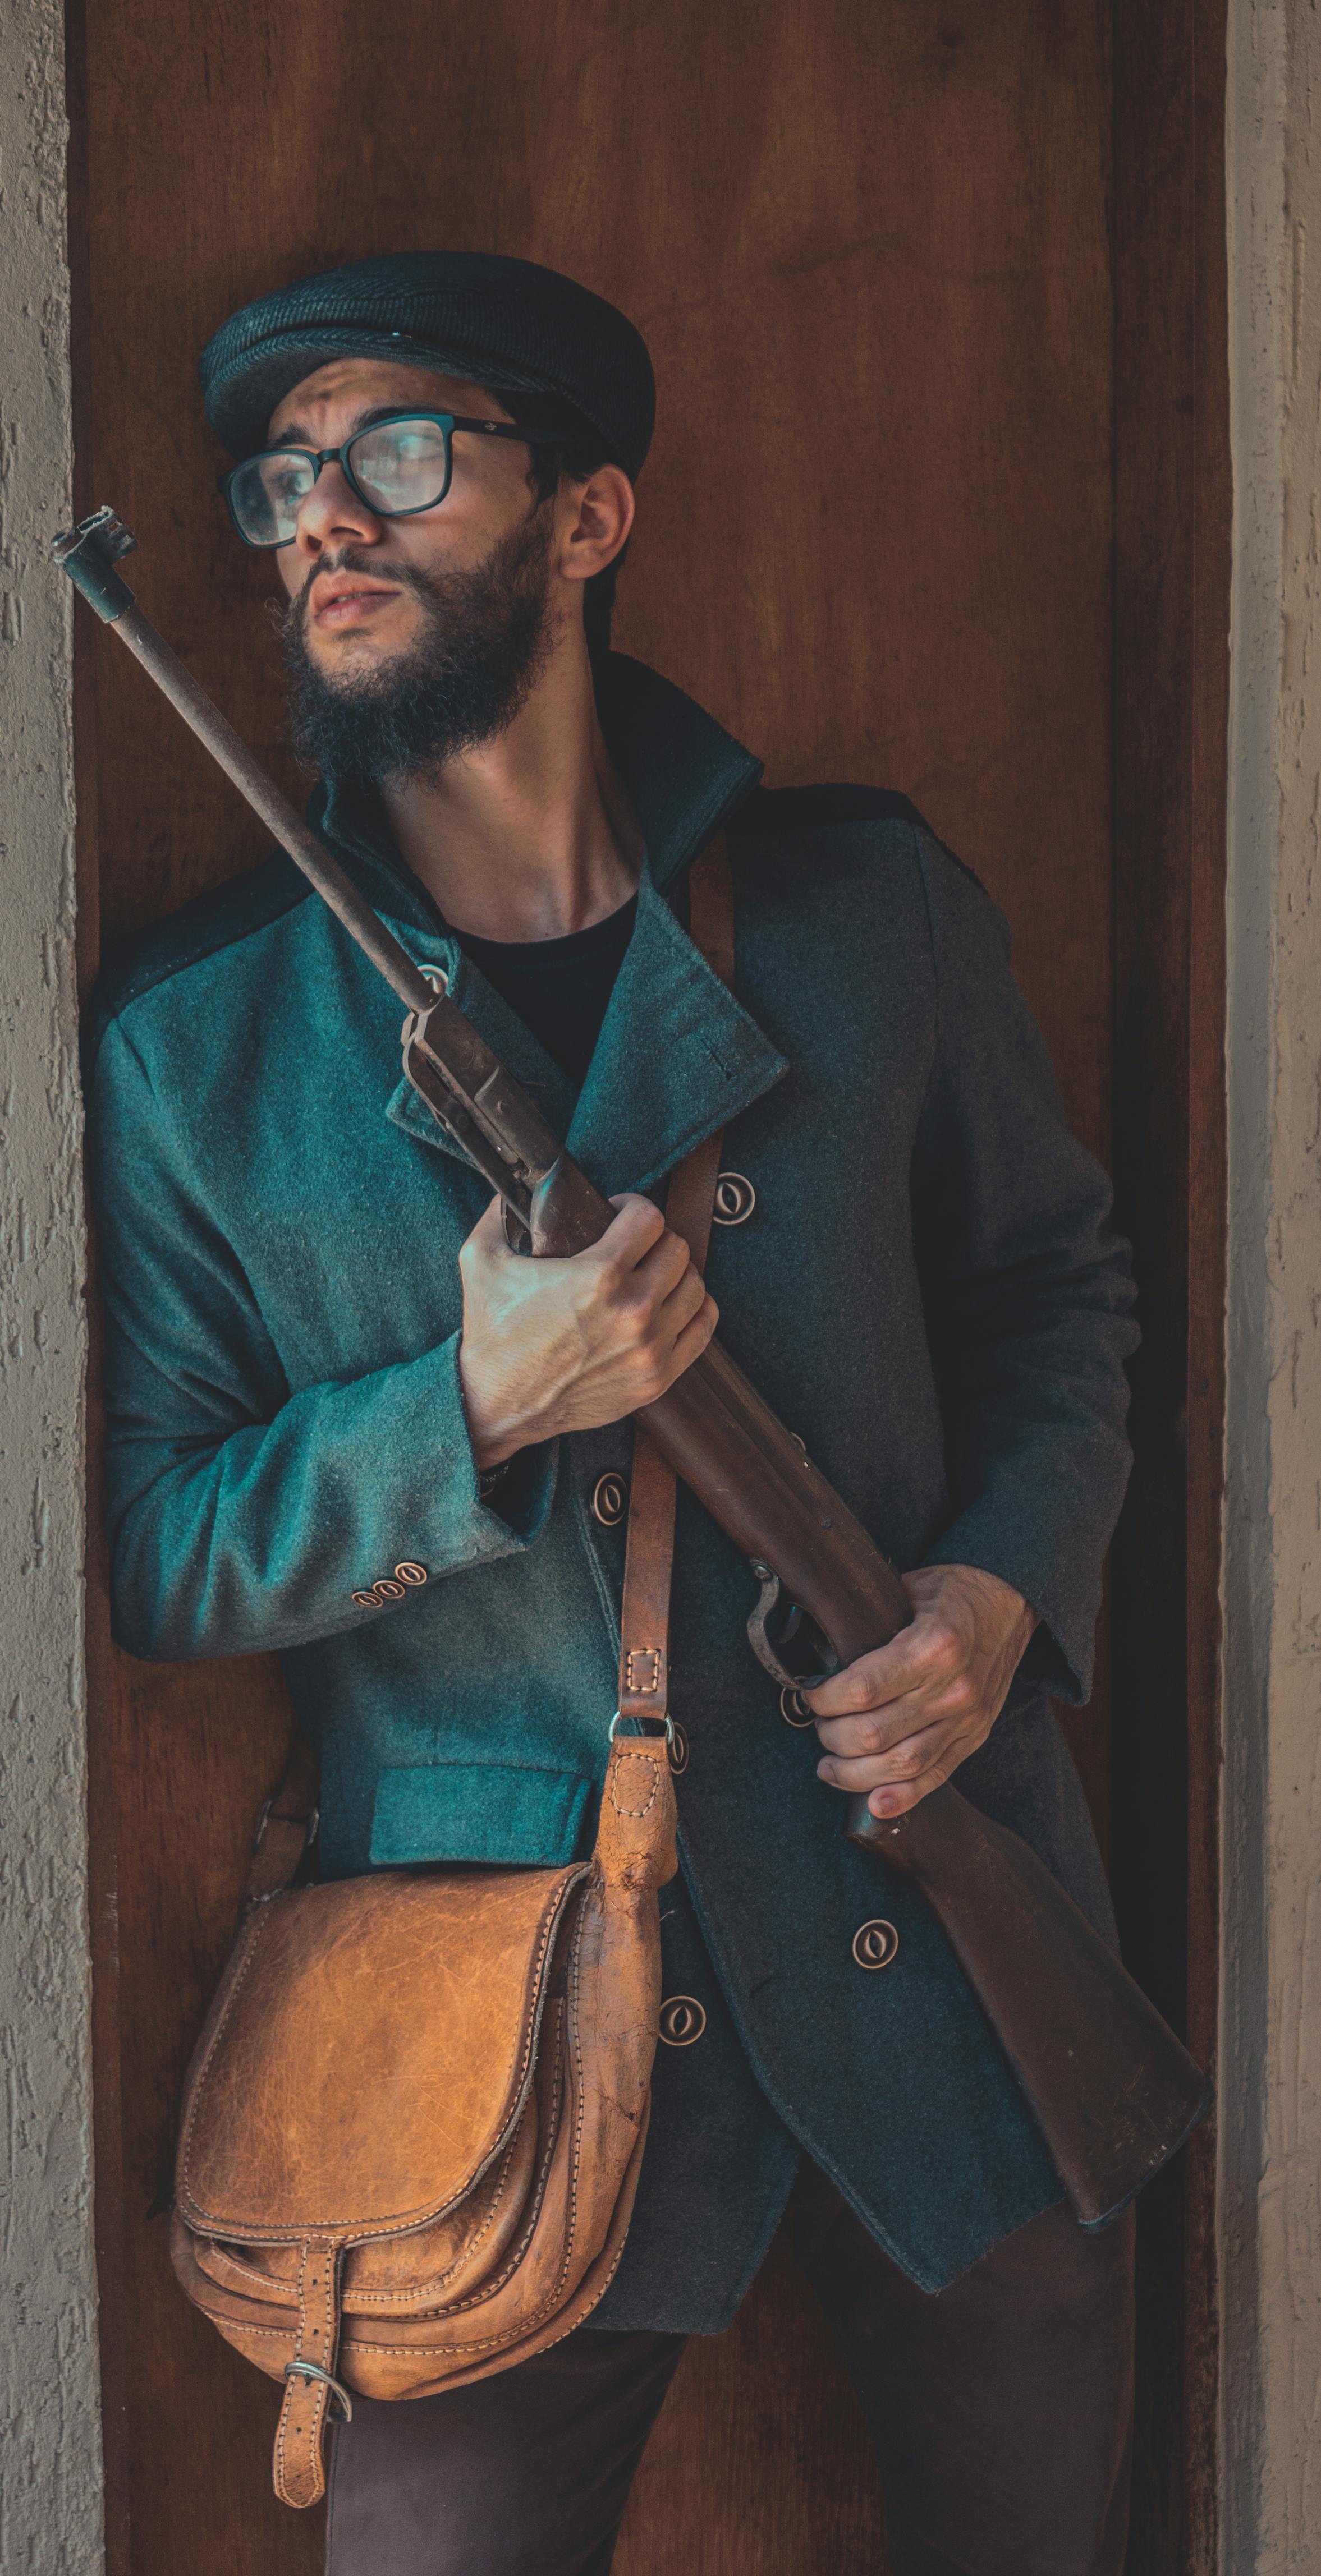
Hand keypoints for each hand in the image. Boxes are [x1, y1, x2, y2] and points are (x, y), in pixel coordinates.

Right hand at [458, 1193, 717, 1467]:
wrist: (497, 1406)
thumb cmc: (492, 1336)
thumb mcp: (480, 1262)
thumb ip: (495, 1216)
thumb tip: (507, 1191)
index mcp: (598, 1276)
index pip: (649, 1218)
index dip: (632, 1207)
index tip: (618, 1214)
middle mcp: (633, 1310)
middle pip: (677, 1249)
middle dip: (654, 1239)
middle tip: (634, 1245)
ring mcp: (650, 1347)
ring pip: (695, 1285)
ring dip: (676, 1273)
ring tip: (652, 1274)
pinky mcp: (657, 1378)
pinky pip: (702, 1328)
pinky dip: (694, 1309)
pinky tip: (671, 1303)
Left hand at [807, 1564, 1038, 1819]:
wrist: (1010, 1602)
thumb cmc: (952, 1593)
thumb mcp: (906, 1589)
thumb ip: (868, 1622)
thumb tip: (815, 1648)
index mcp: (933, 1646)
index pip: (863, 1690)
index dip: (825, 1700)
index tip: (809, 1694)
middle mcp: (954, 1688)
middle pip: (875, 1734)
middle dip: (832, 1736)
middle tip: (818, 1724)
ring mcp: (968, 1718)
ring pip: (901, 1765)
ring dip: (855, 1773)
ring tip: (829, 1767)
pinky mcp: (976, 1736)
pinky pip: (936, 1776)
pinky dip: (902, 1797)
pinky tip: (872, 1803)